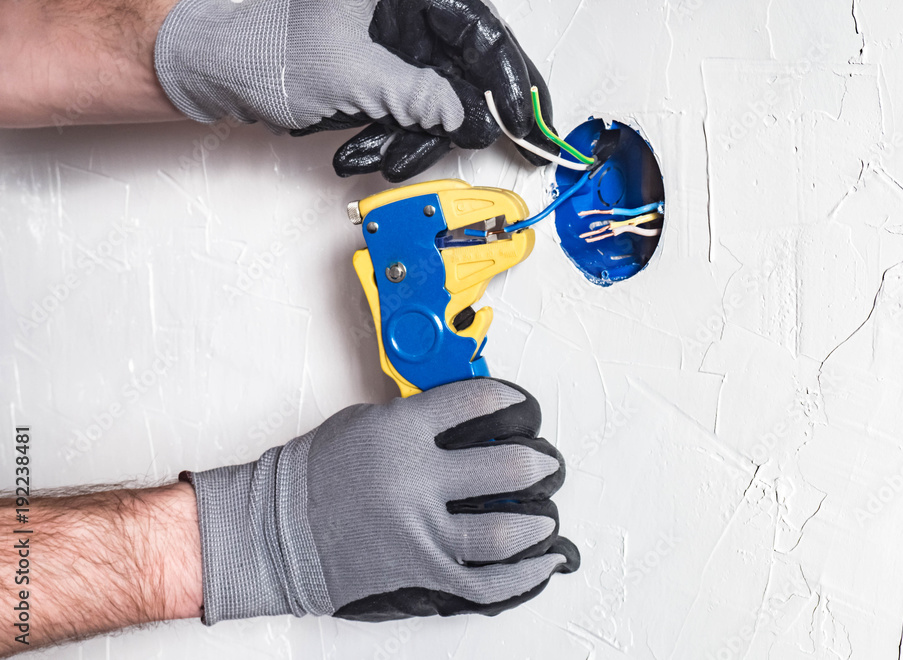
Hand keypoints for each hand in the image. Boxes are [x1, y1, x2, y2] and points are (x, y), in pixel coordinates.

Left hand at [155, 0, 560, 181]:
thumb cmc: (269, 52)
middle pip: (467, 62)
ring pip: (440, 93)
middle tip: (504, 145)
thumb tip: (472, 117)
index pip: (479, 24)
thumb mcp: (354, 76)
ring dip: (418, 136)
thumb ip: (420, 96)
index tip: (524, 116)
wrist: (222, 71)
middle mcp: (407, 2)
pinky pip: (412, 106)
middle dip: (465, 113)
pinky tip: (369, 153)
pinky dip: (396, 135)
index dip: (509, 73)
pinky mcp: (386, 67)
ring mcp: (398, 37)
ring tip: (386, 158)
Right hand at [183, 379, 578, 623]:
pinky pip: (487, 582)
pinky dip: (525, 576)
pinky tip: (546, 561)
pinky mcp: (420, 572)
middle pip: (506, 469)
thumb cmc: (310, 476)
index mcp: (401, 433)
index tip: (520, 405)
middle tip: (547, 464)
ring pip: (506, 531)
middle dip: (538, 464)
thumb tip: (461, 419)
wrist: (272, 533)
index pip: (475, 404)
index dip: (508, 401)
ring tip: (546, 513)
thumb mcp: (362, 424)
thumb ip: (413, 421)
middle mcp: (417, 480)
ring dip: (539, 521)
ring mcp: (421, 532)